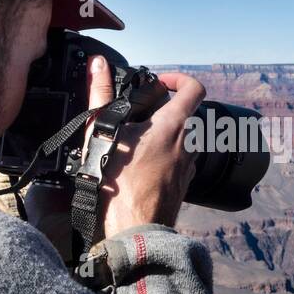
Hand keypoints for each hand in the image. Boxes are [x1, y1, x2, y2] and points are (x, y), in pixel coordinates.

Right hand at [83, 55, 202, 237]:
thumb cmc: (119, 183)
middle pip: (189, 113)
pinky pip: (181, 160)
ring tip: (139, 138)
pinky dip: (167, 155)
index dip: (179, 79)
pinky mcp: (185, 183)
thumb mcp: (103, 131)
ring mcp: (190, 165)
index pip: (194, 88)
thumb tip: (98, 64)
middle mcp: (190, 142)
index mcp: (175, 124)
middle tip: (142, 112)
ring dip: (167, 133)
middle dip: (167, 107)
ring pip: (185, 138)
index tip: (159, 84)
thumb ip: (101, 94)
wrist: (133, 229)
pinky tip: (142, 164)